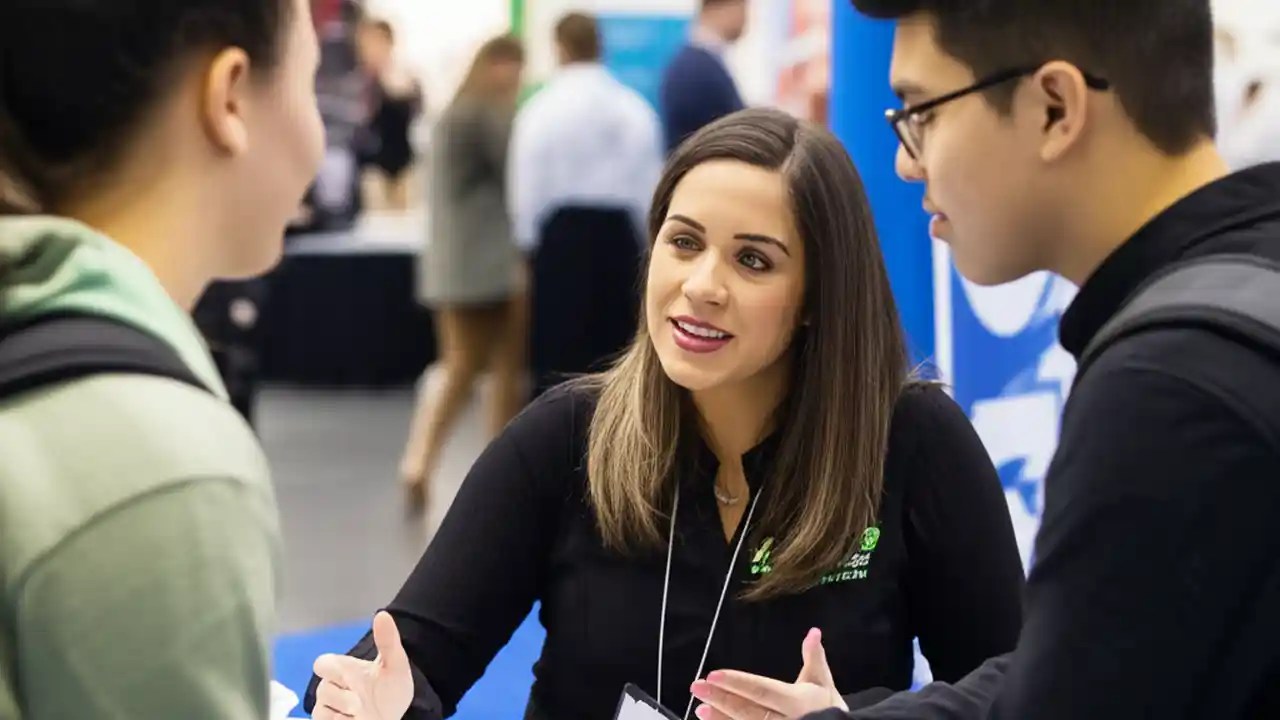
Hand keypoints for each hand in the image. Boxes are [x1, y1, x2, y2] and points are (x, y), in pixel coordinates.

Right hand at [312, 612, 413, 718]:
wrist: (393, 717)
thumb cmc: (391, 691)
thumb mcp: (396, 665)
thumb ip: (388, 641)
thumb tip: (382, 614)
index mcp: (343, 668)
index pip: (322, 663)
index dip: (334, 671)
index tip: (352, 677)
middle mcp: (331, 687)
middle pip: (323, 689)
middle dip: (344, 697)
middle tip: (362, 700)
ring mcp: (327, 708)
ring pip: (323, 709)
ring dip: (348, 712)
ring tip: (364, 711)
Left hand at [690, 628, 848, 719]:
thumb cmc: (829, 708)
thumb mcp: (823, 682)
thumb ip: (814, 657)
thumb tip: (813, 631)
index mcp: (795, 701)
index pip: (761, 690)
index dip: (737, 683)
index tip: (713, 674)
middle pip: (748, 710)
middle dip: (721, 699)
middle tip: (697, 687)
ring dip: (721, 719)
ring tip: (700, 709)